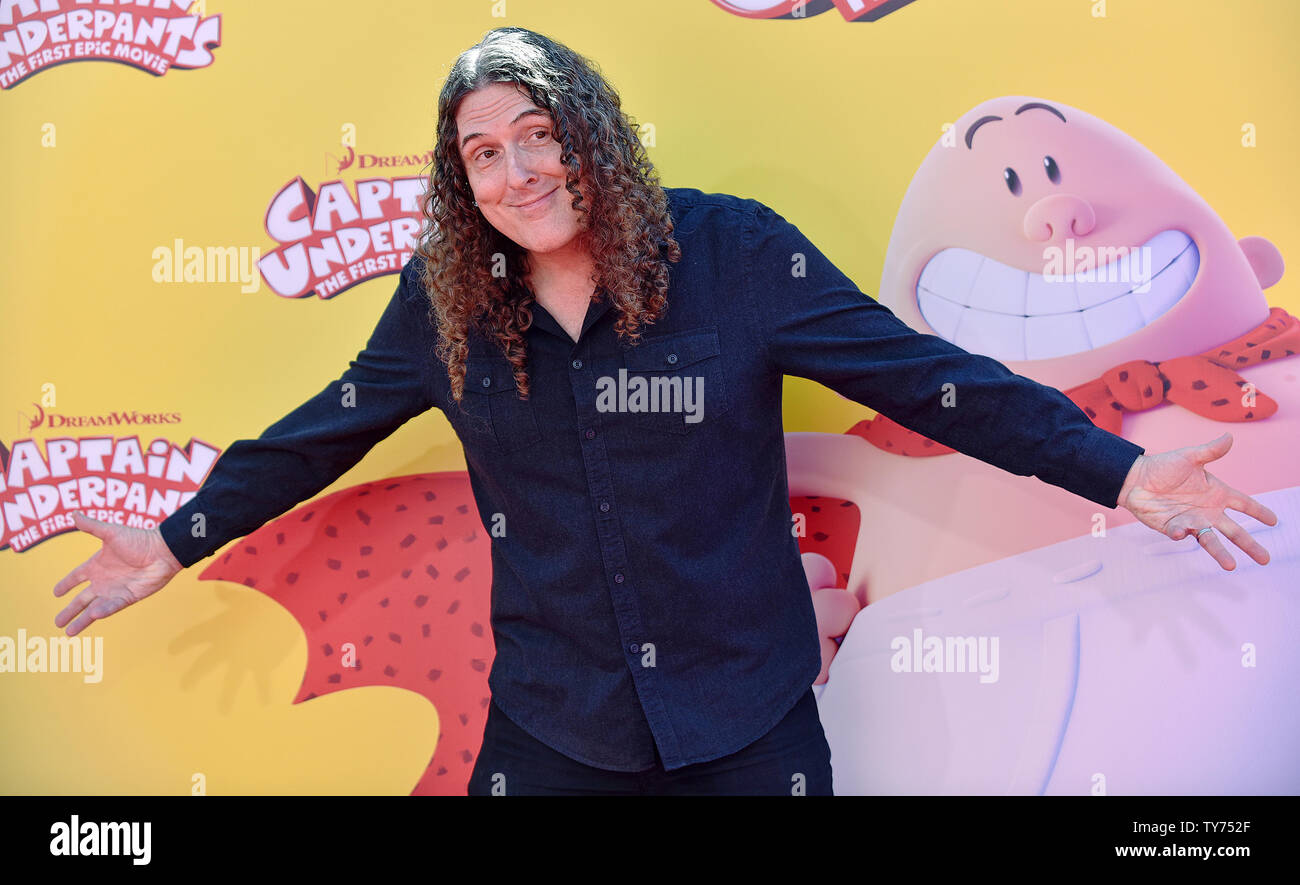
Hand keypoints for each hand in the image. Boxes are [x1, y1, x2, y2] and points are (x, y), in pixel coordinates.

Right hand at [53, 511, 184, 635]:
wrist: (163, 550)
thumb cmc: (139, 539)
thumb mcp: (111, 532)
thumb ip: (92, 526)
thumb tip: (73, 513)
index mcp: (97, 565)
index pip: (76, 577)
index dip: (65, 584)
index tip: (55, 592)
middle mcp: (104, 580)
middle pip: (81, 599)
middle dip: (69, 611)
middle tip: (56, 623)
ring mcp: (115, 590)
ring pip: (93, 609)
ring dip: (81, 620)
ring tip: (68, 633)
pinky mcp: (128, 597)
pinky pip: (112, 606)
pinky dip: (103, 611)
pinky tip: (93, 616)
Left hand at [1117, 432, 1277, 569]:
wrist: (1135, 479)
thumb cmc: (1163, 467)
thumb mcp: (1189, 457)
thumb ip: (1210, 451)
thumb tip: (1229, 437)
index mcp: (1217, 493)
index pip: (1244, 504)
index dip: (1259, 512)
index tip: (1274, 521)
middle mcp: (1208, 511)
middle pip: (1234, 530)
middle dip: (1249, 544)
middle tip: (1265, 559)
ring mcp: (1192, 521)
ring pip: (1211, 540)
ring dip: (1221, 553)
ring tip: (1231, 566)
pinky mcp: (1174, 528)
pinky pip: (1181, 533)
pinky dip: (1180, 533)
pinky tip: (1179, 530)